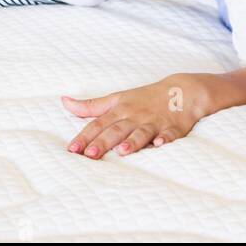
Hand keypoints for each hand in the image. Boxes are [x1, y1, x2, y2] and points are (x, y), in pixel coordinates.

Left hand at [62, 74, 205, 158]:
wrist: (181, 90)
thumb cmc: (144, 98)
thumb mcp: (116, 99)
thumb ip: (90, 105)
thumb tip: (64, 102)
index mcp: (120, 110)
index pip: (99, 124)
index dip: (85, 136)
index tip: (72, 149)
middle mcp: (135, 116)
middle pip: (117, 130)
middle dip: (104, 142)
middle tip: (90, 155)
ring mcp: (154, 122)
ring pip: (142, 132)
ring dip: (133, 141)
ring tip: (122, 151)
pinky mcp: (173, 128)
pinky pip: (169, 134)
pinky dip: (165, 138)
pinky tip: (159, 144)